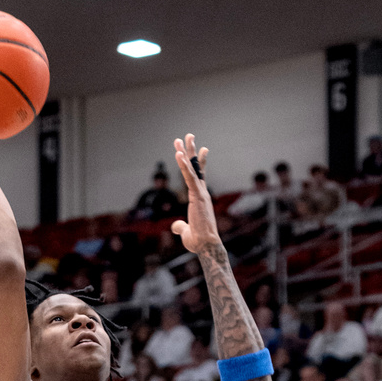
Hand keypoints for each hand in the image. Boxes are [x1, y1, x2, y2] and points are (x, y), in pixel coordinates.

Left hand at [171, 134, 218, 253]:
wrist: (206, 245)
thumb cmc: (199, 241)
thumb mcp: (186, 232)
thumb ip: (180, 226)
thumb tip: (175, 226)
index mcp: (200, 198)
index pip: (199, 176)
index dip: (199, 162)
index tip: (201, 148)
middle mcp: (202, 192)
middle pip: (196, 167)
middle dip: (192, 151)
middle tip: (189, 135)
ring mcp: (200, 193)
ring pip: (193, 168)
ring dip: (188, 151)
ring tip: (185, 136)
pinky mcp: (197, 196)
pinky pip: (188, 178)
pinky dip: (183, 165)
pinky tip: (178, 154)